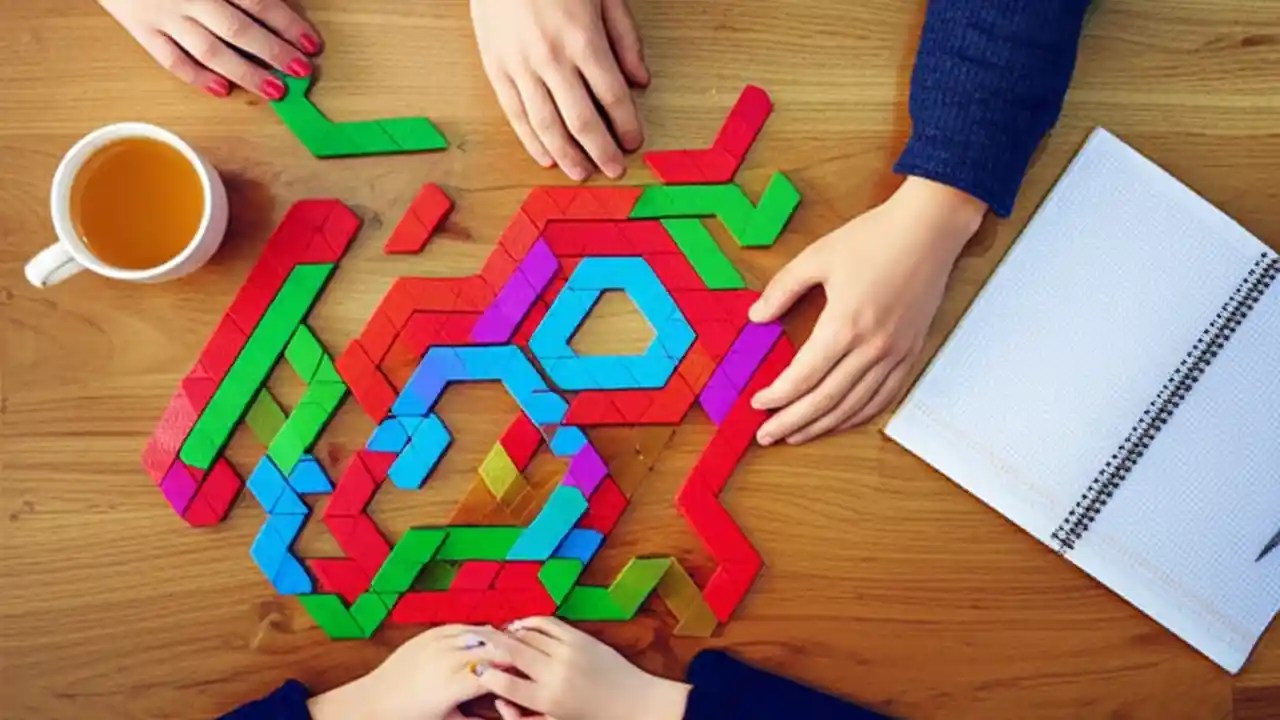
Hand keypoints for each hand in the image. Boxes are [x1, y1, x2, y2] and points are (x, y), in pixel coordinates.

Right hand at [98, 0, 321, 99]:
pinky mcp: (139, 28)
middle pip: (239, 30)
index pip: (258, 1)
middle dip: (274, 53)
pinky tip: (223, 91)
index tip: (311, 43)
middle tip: (301, 71)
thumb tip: (274, 1)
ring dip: (245, 73)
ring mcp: (163, 15)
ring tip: (273, 89)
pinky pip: (171, 60)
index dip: (287, 24)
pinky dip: (198, 78)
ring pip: (210, 51)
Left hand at [306, 625, 514, 719]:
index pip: (497, 670)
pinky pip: (462, 627)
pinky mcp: (428, 634)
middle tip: (533, 655)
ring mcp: (436, 642)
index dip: (517, 671)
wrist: (373, 702)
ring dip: (499, 637)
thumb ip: (476, 718)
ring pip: (479, 633)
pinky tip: (489, 635)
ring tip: (516, 644)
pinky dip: (479, 631)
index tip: (532, 673)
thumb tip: (503, 714)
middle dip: (514, 651)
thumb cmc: (410, 716)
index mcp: (453, 684)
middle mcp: (446, 659)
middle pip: (493, 647)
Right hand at [470, 0, 648, 180]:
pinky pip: (515, 113)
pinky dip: (531, 139)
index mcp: (583, 39)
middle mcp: (551, 58)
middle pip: (582, 119)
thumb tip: (641, 82)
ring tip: (582, 172)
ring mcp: (519, 65)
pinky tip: (546, 156)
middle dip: (601, 150)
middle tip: (614, 169)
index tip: (634, 141)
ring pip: (546, 124)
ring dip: (568, 154)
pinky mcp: (495, 67)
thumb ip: (625, 37)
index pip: (612, 96)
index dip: (626, 124)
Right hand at [475, 617, 689, 719]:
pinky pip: (547, 622)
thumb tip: (499, 700)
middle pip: (510, 650)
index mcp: (546, 699)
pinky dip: (530, 621)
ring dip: (508, 631)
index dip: (483, 672)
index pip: (503, 681)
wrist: (636, 703)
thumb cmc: (593, 718)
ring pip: (526, 632)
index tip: (475, 668)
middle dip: (488, 642)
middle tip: (473, 638)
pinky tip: (521, 626)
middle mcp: (554, 673)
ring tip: (496, 633)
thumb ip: (524, 716)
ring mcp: (568, 652)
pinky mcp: (580, 638)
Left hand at [750, 176, 986, 444]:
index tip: (758, 404)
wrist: (929, 229)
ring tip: (796, 435)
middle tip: (767, 435)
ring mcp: (896, 353)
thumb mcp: (817, 256)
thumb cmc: (873, 238)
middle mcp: (872, 347)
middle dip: (792, 421)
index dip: (778, 395)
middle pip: (826, 399)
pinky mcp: (912, 352)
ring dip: (823, 425)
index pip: (804, 376)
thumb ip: (782, 289)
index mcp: (845, 324)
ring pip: (855, 405)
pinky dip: (859, 415)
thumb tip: (755, 316)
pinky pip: (884, 396)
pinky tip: (840, 421)